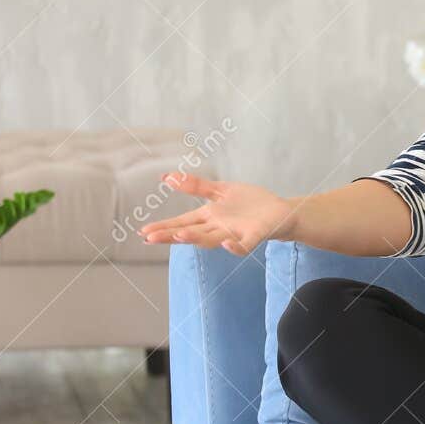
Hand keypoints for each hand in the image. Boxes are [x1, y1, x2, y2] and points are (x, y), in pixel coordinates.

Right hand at [140, 172, 294, 255]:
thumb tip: (167, 177)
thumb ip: (196, 186)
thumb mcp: (221, 191)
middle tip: (151, 238)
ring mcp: (236, 233)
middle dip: (171, 235)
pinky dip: (235, 247)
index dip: (164, 227)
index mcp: (209, 217)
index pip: (182, 222)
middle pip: (192, 233)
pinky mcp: (255, 235)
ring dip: (196, 238)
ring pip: (212, 239)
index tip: (144, 232)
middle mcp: (219, 228)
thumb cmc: (250, 203)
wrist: (280, 211)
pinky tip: (226, 244)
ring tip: (179, 235)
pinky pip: (244, 245)